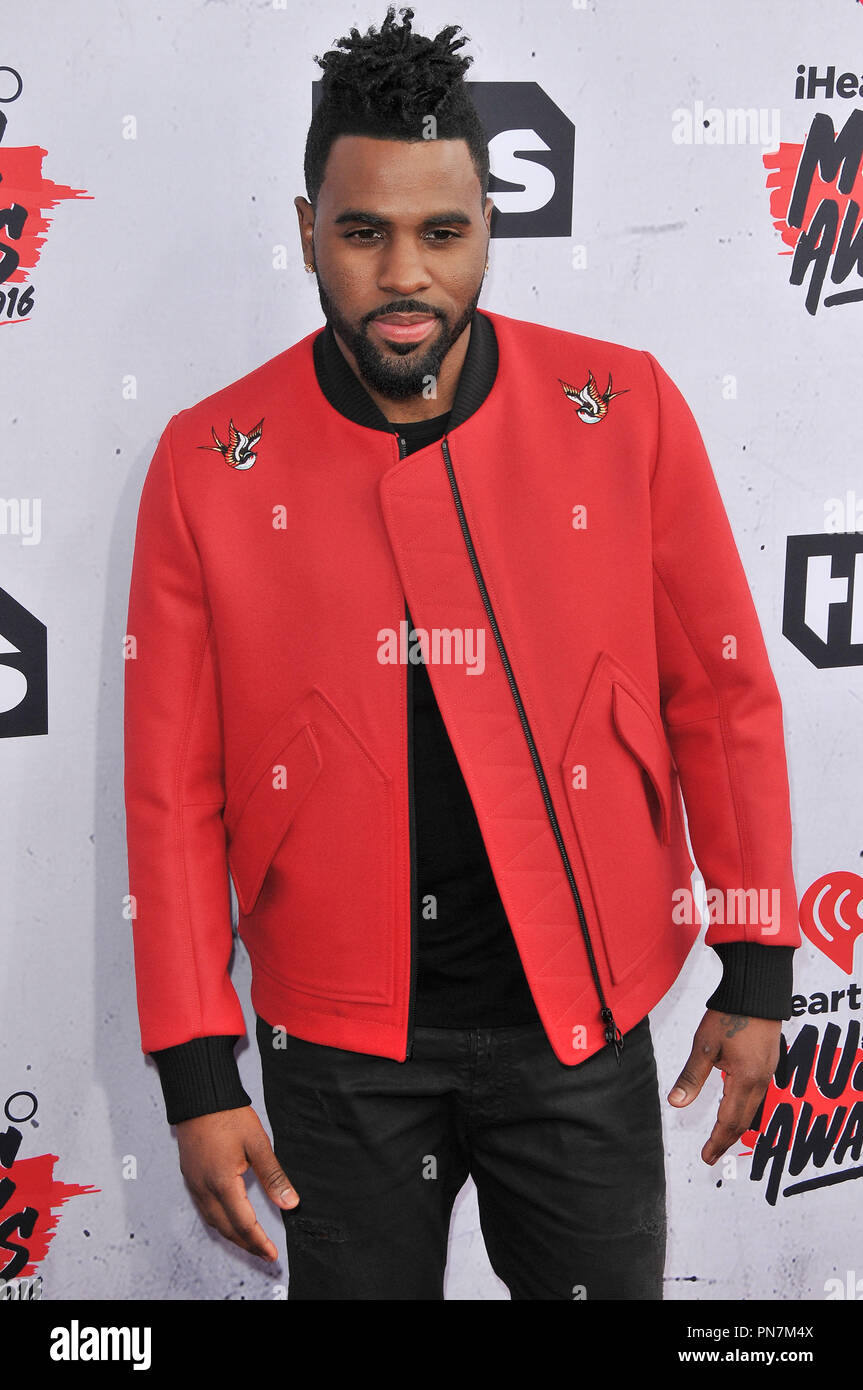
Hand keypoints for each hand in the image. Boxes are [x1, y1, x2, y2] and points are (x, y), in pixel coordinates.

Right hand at [176, 1105, 298, 1260]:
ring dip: (232, 1236)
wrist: (199, 1097)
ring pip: (213, 1222)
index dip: (259, 1241)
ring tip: (250, 1242)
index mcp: (222, 1183)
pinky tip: (229, 1220)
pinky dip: (219, 1222)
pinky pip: (204, 1210)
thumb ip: (274, 1176)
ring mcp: (194, 1184)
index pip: (243, 1223)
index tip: (272, 1253)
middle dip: (246, 1245)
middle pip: (226, 1228)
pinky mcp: (190, 1177)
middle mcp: (204, 1189)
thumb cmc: (227, 1116)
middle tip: (264, 1253)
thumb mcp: (258, 1144)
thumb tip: (290, 1203)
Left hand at [666, 1009, 779, 1165]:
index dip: (717, 1141)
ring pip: (752, 1110)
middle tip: (711, 1154)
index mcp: (745, 1079)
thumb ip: (691, 1078)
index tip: (706, 1157)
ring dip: (736, 1126)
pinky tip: (736, 1110)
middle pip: (743, 1120)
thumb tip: (676, 1103)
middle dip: (726, 1139)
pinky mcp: (769, 1064)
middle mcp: (761, 1081)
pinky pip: (757, 1096)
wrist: (756, 992)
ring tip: (721, 1138)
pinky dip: (745, 1110)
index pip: (729, 1121)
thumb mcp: (705, 1047)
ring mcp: (768, 1073)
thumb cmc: (730, 1015)